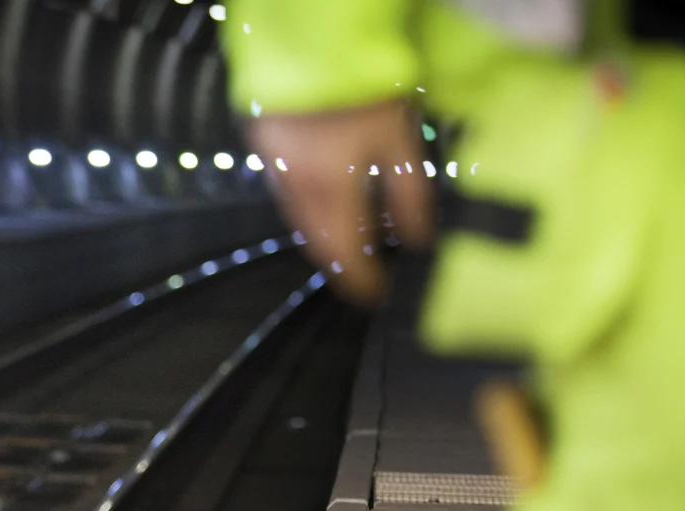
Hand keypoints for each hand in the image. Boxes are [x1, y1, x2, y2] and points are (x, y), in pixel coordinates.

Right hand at [247, 99, 434, 304]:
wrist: (310, 40)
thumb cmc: (361, 89)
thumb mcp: (398, 140)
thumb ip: (408, 195)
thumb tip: (417, 241)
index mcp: (329, 193)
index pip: (344, 256)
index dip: (360, 281)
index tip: (376, 296)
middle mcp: (297, 190)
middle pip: (316, 244)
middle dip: (338, 265)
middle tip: (360, 276)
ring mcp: (276, 169)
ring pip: (298, 221)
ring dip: (322, 239)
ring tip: (346, 244)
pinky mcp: (266, 147)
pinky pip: (286, 193)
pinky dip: (306, 209)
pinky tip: (322, 202)